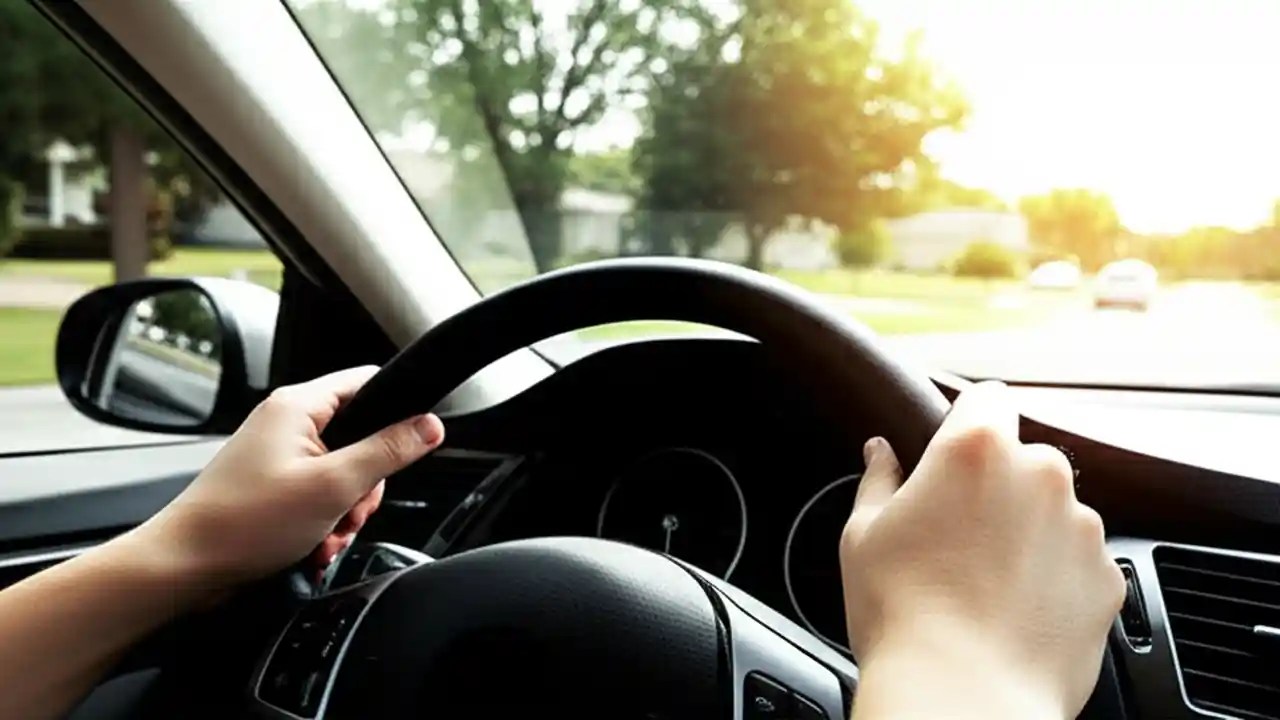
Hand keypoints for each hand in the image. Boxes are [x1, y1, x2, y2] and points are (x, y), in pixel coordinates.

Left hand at [136, 366, 444, 589]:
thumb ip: (388, 452)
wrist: (185, 567)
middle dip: (367, 483)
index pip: (368, 383)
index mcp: (299, 406)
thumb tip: (429, 426)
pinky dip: (325, 522)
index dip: (397, 412)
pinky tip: (314, 545)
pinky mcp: (273, 487)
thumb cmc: (243, 522)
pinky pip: (320, 496)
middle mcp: (287, 424)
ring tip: (327, 534)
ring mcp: (278, 456)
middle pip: (362, 437)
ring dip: (347, 510)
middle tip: (352, 508)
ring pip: (344, 474)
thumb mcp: (334, 485)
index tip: (409, 445)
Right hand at [840, 382, 1124, 718]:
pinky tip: (1014, 607)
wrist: (961, 696)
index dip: (968, 418)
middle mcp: (1039, 474)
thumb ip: (878, 480)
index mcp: (976, 449)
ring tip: (985, 581)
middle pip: (1022, 457)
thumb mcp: (863, 535)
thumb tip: (880, 453)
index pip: (986, 396)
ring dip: (1028, 530)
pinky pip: (1078, 560)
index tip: (954, 445)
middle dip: (996, 485)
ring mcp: (1082, 526)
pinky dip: (1055, 575)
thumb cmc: (903, 614)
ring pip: (1054, 510)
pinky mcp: (1107, 577)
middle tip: (956, 533)